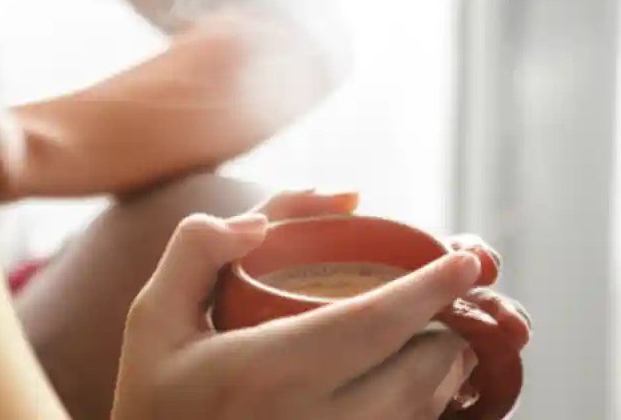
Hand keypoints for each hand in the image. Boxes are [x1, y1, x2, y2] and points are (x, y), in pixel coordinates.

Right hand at [112, 192, 530, 419]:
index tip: (467, 261)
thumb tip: (265, 221)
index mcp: (269, 373)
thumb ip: (199, 248)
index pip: (377, 323)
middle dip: (443, 328)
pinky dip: (419, 411)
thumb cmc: (154, 403)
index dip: (432, 288)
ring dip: (440, 372)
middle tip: (442, 300)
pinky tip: (405, 388)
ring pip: (424, 412)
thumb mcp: (153, 319)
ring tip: (430, 339)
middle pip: (421, 371)